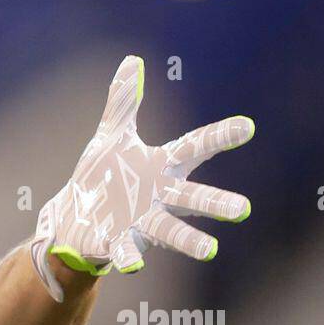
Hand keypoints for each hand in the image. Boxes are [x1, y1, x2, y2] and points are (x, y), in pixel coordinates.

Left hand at [30, 55, 254, 301]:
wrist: (76, 219)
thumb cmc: (103, 178)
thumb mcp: (112, 136)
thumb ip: (124, 102)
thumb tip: (132, 59)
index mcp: (159, 169)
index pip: (194, 148)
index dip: (220, 137)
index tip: (248, 126)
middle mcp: (157, 198)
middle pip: (191, 198)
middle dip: (215, 203)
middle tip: (243, 210)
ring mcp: (140, 224)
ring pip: (169, 232)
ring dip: (189, 240)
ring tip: (210, 250)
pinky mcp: (117, 242)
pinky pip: (124, 251)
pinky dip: (127, 256)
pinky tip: (132, 264)